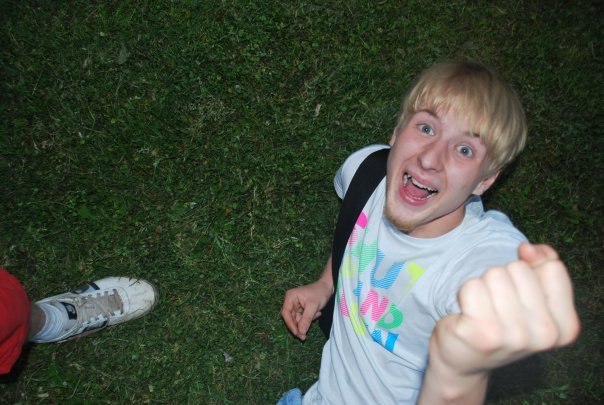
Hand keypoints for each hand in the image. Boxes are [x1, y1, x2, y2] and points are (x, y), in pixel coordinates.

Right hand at [280, 279, 332, 340]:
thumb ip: (306, 320)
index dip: (290, 324)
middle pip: (291, 318)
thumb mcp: (313, 306)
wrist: (328, 287)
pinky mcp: (301, 309)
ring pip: (297, 320)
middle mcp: (291, 301)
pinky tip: (317, 312)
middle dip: (299, 326)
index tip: (297, 333)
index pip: (286, 313)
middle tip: (305, 336)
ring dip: (307, 321)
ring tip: (317, 314)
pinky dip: (310, 319)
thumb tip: (300, 333)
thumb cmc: (320, 293)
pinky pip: (303, 318)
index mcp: (290, 297)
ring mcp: (296, 305)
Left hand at [420, 243, 580, 402]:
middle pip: (518, 269)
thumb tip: (528, 249)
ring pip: (494, 274)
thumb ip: (541, 265)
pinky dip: (465, 293)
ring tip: (481, 310)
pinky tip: (467, 313)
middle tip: (496, 307)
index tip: (518, 294)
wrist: (464, 360)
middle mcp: (545, 334)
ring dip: (483, 286)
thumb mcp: (531, 296)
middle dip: (502, 280)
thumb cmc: (499, 322)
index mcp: (565, 326)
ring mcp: (515, 336)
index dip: (529, 270)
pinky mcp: (484, 333)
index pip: (552, 268)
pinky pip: (472, 286)